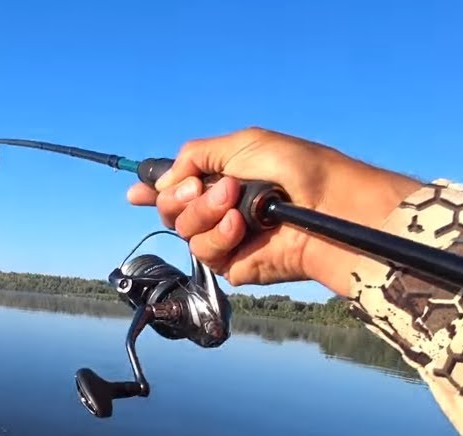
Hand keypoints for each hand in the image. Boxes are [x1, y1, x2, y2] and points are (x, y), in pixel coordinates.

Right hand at [125, 127, 422, 296]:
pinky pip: (204, 253)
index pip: (177, 187)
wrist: (327, 205)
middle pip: (170, 210)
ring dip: (204, 213)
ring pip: (183, 232)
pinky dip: (220, 236)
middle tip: (202, 188)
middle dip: (180, 197)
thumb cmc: (296, 169)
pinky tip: (242, 227)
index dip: (154, 189)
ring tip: (235, 203)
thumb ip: (195, 156)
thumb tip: (163, 181)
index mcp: (221, 178)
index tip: (135, 192)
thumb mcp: (241, 144)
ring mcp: (226, 238)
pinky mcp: (234, 265)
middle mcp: (219, 210)